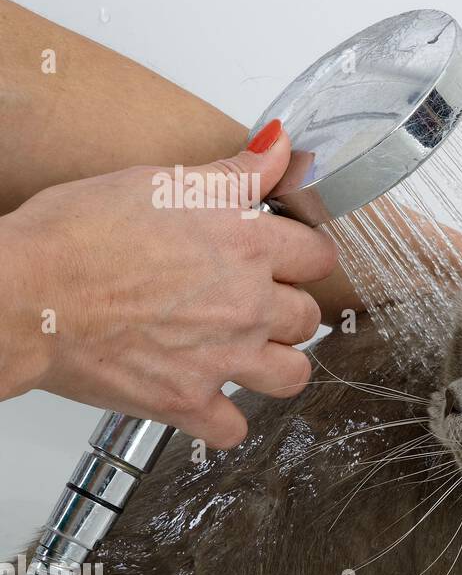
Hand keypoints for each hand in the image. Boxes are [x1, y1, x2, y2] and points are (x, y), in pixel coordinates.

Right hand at [0, 121, 337, 448]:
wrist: (21, 292)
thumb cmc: (76, 234)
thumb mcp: (162, 182)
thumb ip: (235, 171)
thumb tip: (280, 146)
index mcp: (246, 244)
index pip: (319, 256)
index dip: (303, 257)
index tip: (285, 260)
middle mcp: (246, 303)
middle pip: (308, 316)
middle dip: (287, 309)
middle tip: (254, 303)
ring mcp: (222, 357)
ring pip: (292, 374)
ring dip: (276, 364)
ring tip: (248, 351)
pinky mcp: (186, 402)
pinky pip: (234, 428)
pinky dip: (223, 418)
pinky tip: (209, 397)